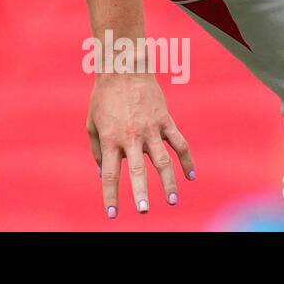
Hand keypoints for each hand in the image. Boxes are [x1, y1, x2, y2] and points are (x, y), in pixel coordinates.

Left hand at [87, 72, 194, 217]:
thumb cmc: (104, 98)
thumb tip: (101, 174)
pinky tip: (191, 176)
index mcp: (110, 139)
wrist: (123, 68)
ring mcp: (150, 129)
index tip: (112, 215)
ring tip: (172, 200)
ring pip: (163, 161)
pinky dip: (187, 161)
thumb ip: (97, 150)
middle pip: (137, 171)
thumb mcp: (92, 123)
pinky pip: (180, 144)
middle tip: (144, 212)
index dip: (110, 196)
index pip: (110, 174)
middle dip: (141, 194)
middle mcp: (131, 136)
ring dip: (168, 182)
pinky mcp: (166, 121)